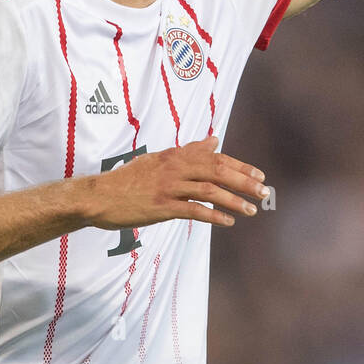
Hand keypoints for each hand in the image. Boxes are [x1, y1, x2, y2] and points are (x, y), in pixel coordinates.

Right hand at [83, 134, 267, 228]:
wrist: (100, 196)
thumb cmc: (130, 179)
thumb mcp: (160, 159)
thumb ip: (188, 151)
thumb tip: (214, 141)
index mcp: (176, 156)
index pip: (216, 158)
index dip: (240, 166)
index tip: (259, 176)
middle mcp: (175, 168)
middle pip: (218, 171)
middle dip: (244, 182)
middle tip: (263, 192)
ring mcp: (168, 187)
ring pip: (209, 191)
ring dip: (234, 201)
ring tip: (251, 210)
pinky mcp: (161, 207)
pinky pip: (193, 210)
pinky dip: (213, 216)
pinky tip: (228, 222)